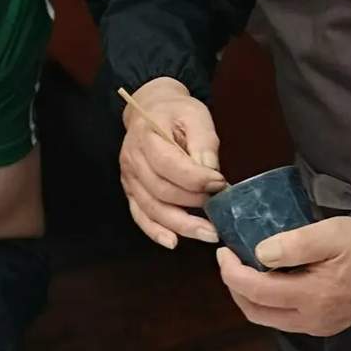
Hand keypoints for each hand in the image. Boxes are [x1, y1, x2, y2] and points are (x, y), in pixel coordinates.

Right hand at [119, 78, 226, 249]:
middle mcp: (133, 159)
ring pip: (152, 208)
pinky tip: (174, 242)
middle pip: (161, 190)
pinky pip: (140, 216)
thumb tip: (211, 171)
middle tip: (220, 206)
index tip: (221, 183)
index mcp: (147, 135)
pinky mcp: (131, 191)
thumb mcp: (195, 115)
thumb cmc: (176, 112)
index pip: (169, 163)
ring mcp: (130, 178)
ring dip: (181, 225)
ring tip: (209, 234)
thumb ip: (204, 142)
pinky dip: (155, 232)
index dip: (196, 179)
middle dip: (193, 201)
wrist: (152, 109)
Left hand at [217, 215, 350, 335]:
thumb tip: (259, 254)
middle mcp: (312, 320)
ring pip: (269, 318)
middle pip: (255, 312)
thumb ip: (293, 245)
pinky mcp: (326, 324)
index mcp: (311, 298)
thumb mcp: (330, 233)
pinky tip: (270, 277)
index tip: (223, 250)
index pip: (254, 291)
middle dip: (234, 287)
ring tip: (245, 267)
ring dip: (250, 296)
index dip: (231, 272)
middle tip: (229, 260)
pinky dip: (269, 300)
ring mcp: (319, 326)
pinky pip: (285, 318)